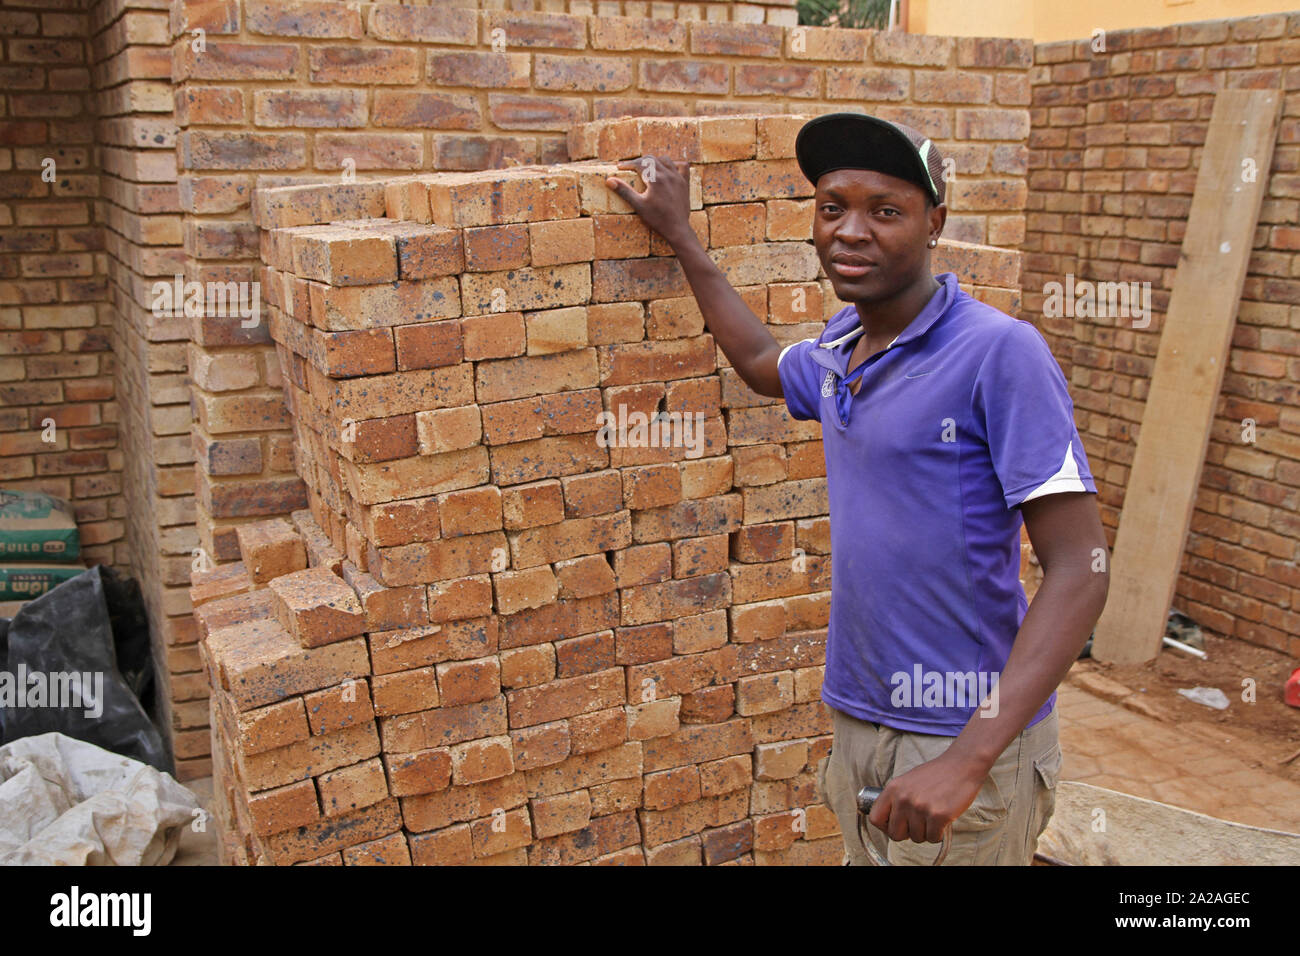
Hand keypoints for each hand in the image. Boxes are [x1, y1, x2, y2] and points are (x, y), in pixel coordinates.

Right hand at [605, 155, 692, 246]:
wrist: (677, 229)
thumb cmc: (657, 219)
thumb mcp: (638, 205)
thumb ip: (624, 191)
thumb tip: (609, 180)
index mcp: (656, 178)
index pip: (639, 164)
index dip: (628, 164)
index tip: (620, 167)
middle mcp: (668, 174)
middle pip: (651, 159)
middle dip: (639, 162)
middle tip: (631, 168)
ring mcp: (678, 177)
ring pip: (665, 160)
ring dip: (655, 161)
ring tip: (647, 168)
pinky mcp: (685, 183)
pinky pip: (682, 166)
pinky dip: (675, 164)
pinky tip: (669, 169)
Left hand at [867, 751, 987, 844]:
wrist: (961, 766)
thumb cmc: (935, 775)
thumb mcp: (907, 781)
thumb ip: (896, 799)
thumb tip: (889, 823)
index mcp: (893, 789)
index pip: (875, 818)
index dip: (885, 827)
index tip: (896, 826)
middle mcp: (904, 799)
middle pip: (895, 834)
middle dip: (907, 834)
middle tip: (918, 825)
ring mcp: (920, 807)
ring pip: (916, 838)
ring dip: (925, 833)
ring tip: (932, 818)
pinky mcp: (938, 815)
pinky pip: (933, 838)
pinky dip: (938, 835)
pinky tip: (942, 822)